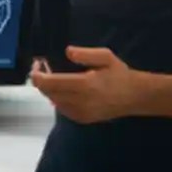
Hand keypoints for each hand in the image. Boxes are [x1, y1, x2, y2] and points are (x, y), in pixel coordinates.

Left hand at [30, 46, 146, 123]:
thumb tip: (67, 51)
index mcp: (84, 85)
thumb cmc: (119, 74)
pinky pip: (62, 109)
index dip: (37, 75)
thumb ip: (85, 53)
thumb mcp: (105, 57)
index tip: (36, 64)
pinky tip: (63, 89)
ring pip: (53, 101)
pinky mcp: (82, 119)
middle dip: (40, 80)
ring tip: (53, 76)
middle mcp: (80, 102)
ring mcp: (80, 113)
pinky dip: (57, 98)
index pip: (50, 83)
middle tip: (42, 67)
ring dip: (49, 89)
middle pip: (48, 93)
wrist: (135, 96)